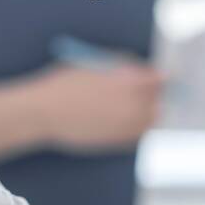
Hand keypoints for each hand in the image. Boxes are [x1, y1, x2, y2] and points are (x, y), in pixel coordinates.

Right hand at [29, 63, 162, 151]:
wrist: (43, 112)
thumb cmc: (64, 83)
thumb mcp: (94, 63)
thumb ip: (121, 66)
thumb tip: (140, 69)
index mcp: (130, 81)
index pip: (159, 78)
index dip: (160, 77)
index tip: (162, 77)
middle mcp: (134, 104)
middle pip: (159, 101)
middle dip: (156, 96)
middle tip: (154, 95)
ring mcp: (127, 125)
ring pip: (150, 120)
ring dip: (148, 113)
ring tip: (140, 108)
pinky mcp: (117, 141)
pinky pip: (136, 135)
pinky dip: (135, 128)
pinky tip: (124, 121)